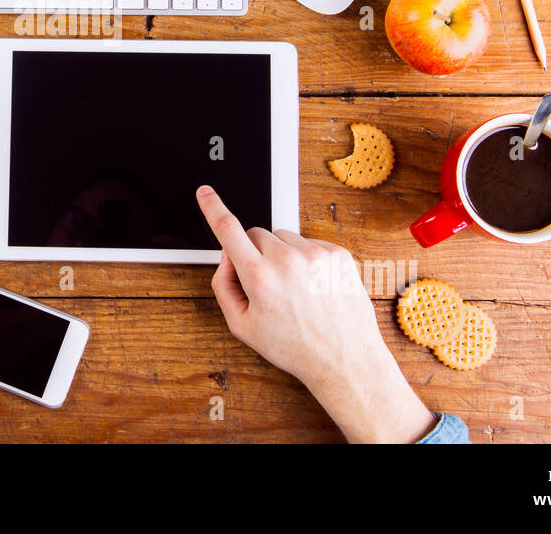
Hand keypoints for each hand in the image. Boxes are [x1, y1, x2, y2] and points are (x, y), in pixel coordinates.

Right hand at [195, 185, 435, 443]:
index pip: (228, 229)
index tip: (205, 192)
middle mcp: (287, 260)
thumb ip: (224, 286)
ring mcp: (315, 254)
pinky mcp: (337, 254)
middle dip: (254, 252)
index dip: (212, 207)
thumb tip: (227, 257)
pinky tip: (312, 286)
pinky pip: (308, 243)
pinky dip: (305, 259)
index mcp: (260, 278)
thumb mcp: (242, 327)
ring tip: (294, 289)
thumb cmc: (295, 347)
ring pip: (283, 237)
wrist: (344, 358)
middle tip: (265, 283)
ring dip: (281, 255)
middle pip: (256, 234)